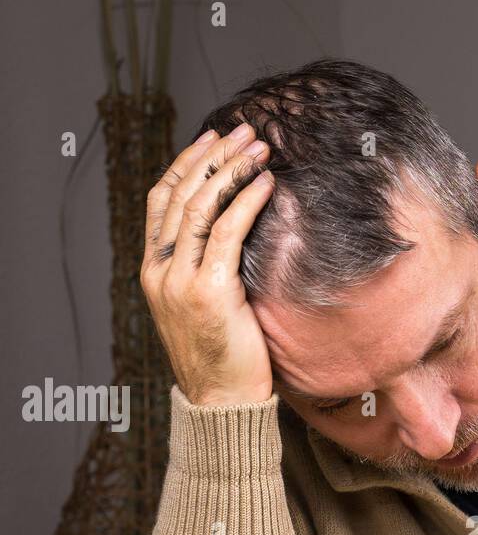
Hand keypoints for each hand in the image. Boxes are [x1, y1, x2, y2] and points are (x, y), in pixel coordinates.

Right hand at [141, 122, 276, 406]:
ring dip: (231, 170)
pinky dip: (246, 201)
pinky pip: (226, 232)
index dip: (186, 164)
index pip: (161, 201)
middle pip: (179, 194)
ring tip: (260, 148)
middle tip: (243, 130)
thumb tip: (236, 234)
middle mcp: (160, 271)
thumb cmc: (225, 360)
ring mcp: (180, 281)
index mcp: (153, 272)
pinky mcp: (208, 291)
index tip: (213, 140)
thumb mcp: (208, 308)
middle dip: (212, 156)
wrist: (222, 404)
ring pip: (200, 206)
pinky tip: (267, 184)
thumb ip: (208, 270)